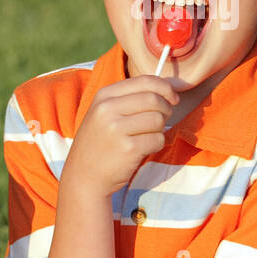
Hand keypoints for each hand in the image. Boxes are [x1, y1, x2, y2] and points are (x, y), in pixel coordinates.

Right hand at [63, 75, 178, 198]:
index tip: (172, 98)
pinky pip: (158, 139)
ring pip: (158, 119)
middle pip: (154, 99)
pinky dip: (157, 145)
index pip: (144, 81)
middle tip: (163, 120)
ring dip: (160, 130)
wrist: (84, 176)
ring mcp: (117, 128)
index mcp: (104, 96)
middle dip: (166, 109)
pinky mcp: (128, 148)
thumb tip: (169, 88)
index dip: (165, 88)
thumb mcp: (105, 113)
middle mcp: (108, 109)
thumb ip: (131, 98)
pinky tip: (143, 150)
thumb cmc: (101, 143)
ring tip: (146, 137)